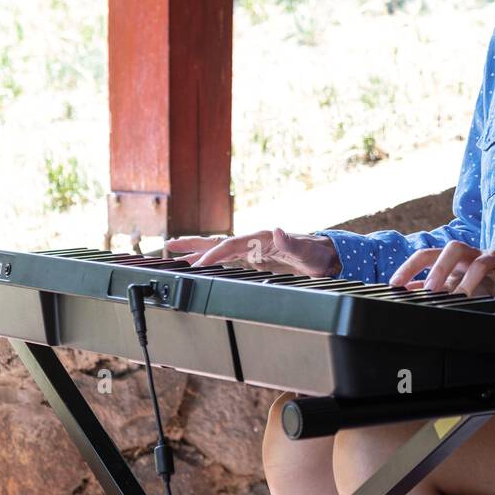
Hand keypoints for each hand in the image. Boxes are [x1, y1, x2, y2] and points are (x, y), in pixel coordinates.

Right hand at [166, 227, 340, 276]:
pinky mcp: (254, 255)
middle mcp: (253, 240)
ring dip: (198, 252)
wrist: (325, 255)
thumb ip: (291, 241)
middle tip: (169, 246)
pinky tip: (202, 264)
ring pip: (219, 248)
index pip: (229, 246)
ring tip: (176, 256)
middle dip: (193, 244)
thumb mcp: (306, 250)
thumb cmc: (315, 253)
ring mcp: (252, 247)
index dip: (212, 255)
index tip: (195, 264)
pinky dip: (212, 259)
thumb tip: (277, 230)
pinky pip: (228, 257)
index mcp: (260, 238)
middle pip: (217, 241)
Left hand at [389, 241, 494, 298]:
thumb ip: (429, 287)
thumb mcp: (450, 283)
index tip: (395, 284)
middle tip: (430, 289)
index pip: (426, 256)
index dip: (409, 267)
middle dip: (440, 268)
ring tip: (462, 295)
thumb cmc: (476, 281)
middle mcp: (469, 255)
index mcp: (451, 258)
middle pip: (453, 249)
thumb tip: (404, 290)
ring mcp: (490, 261)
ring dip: (469, 279)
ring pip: (480, 262)